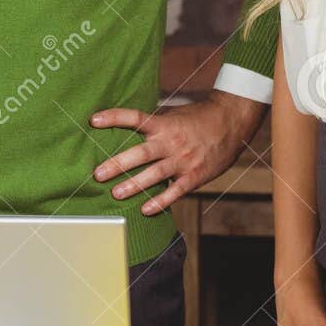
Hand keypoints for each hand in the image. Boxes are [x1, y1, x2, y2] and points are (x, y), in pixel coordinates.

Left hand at [90, 91, 262, 214]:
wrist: (232, 122)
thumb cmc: (199, 118)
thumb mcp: (174, 115)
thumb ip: (153, 125)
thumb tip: (126, 128)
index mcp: (164, 124)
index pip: (135, 118)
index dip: (114, 117)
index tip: (94, 120)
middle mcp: (171, 142)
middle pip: (141, 153)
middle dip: (118, 164)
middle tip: (98, 174)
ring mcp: (183, 160)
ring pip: (155, 174)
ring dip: (134, 185)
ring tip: (116, 194)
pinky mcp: (194, 175)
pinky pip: (176, 191)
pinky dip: (161, 201)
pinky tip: (146, 209)